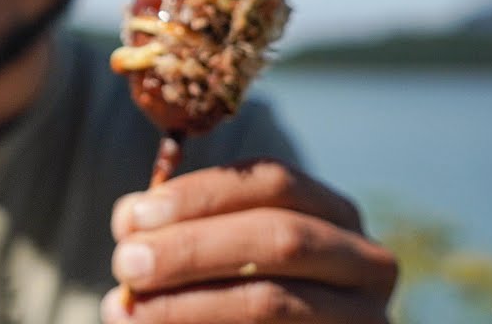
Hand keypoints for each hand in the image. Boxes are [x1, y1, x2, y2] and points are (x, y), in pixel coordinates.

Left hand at [103, 159, 397, 322]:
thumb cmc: (236, 293)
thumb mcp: (214, 252)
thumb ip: (176, 231)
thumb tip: (129, 221)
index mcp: (333, 212)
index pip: (273, 181)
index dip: (200, 194)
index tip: (134, 216)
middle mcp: (365, 261)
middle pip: (278, 238)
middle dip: (191, 248)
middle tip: (126, 264)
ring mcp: (365, 317)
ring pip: (271, 301)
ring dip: (188, 304)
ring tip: (127, 309)